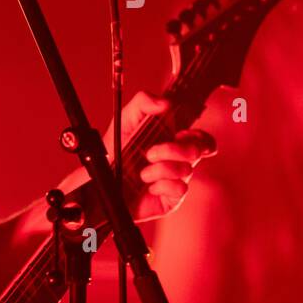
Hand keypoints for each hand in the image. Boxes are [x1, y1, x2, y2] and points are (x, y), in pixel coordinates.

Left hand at [54, 91, 215, 224]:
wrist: (101, 181)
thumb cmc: (115, 150)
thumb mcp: (125, 120)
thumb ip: (143, 103)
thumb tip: (164, 103)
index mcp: (172, 140)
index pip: (201, 138)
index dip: (201, 137)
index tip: (183, 135)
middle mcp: (178, 160)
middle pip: (198, 151)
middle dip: (175, 150)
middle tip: (151, 153)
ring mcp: (176, 180)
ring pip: (186, 170)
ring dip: (160, 169)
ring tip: (141, 172)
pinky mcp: (172, 199)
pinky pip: (179, 189)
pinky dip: (162, 185)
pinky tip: (148, 187)